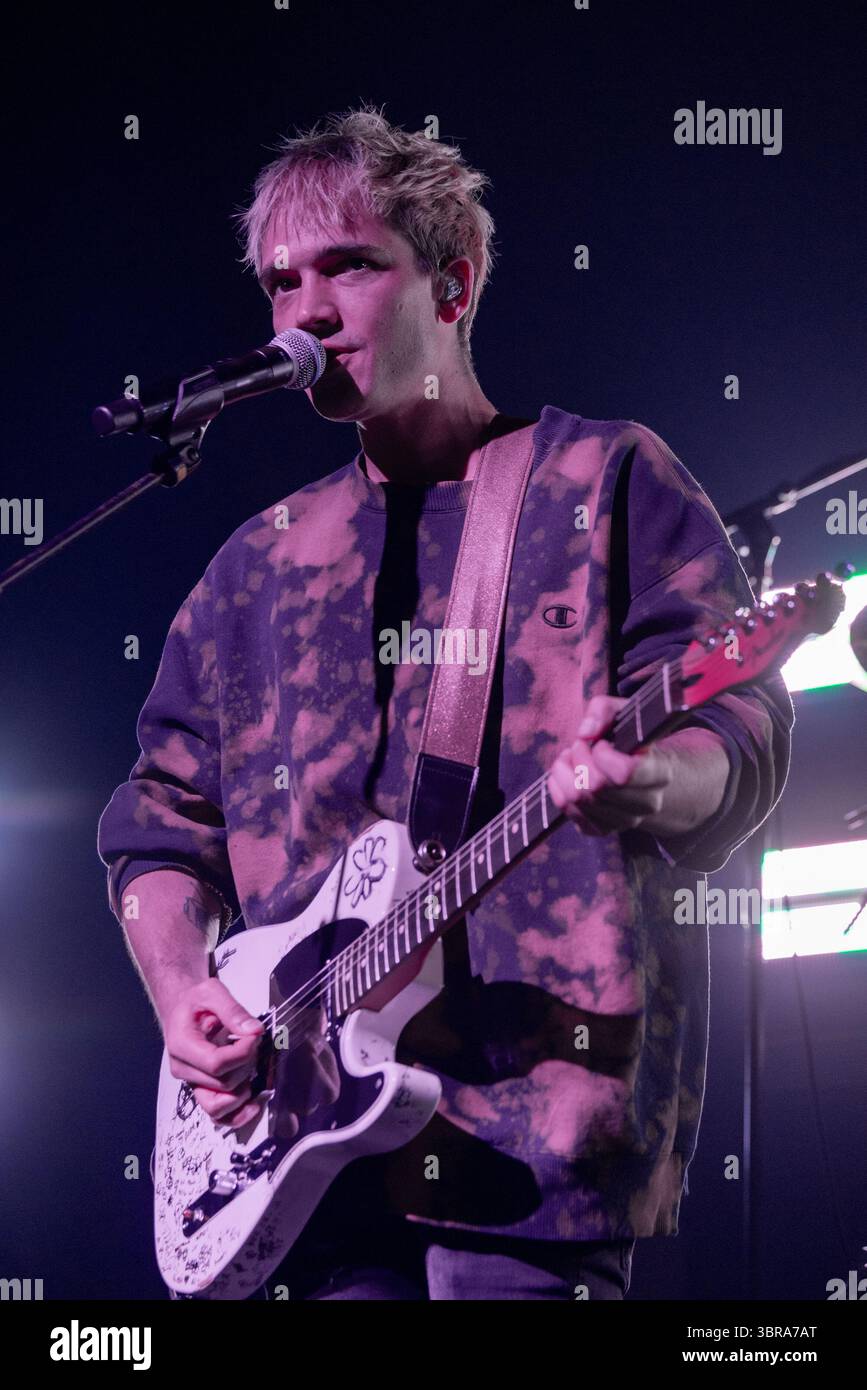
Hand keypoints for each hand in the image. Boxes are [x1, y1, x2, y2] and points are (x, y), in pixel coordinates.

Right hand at [162, 978, 269, 1132]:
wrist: (182, 1008)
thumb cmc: (194, 1002)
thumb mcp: (212, 992)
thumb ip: (233, 1011)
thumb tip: (254, 1031)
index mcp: (181, 1045)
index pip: (216, 1063)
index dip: (242, 1053)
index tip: (255, 1036)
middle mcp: (183, 1070)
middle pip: (223, 1084)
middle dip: (246, 1065)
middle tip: (253, 1044)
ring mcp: (192, 1083)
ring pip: (219, 1107)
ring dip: (244, 1091)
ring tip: (252, 1068)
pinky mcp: (202, 1090)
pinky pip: (219, 1115)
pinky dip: (238, 1113)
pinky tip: (255, 1103)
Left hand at [546, 695, 673, 835]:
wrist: (641, 772)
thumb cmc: (630, 737)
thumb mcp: (623, 711)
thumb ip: (603, 710)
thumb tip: (584, 733)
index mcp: (659, 774)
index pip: (624, 774)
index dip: (602, 754)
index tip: (601, 743)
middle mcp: (646, 804)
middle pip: (595, 786)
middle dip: (579, 758)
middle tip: (580, 745)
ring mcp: (624, 821)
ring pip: (577, 800)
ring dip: (564, 772)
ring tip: (571, 757)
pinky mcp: (601, 830)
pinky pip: (567, 812)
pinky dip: (558, 788)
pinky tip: (568, 774)